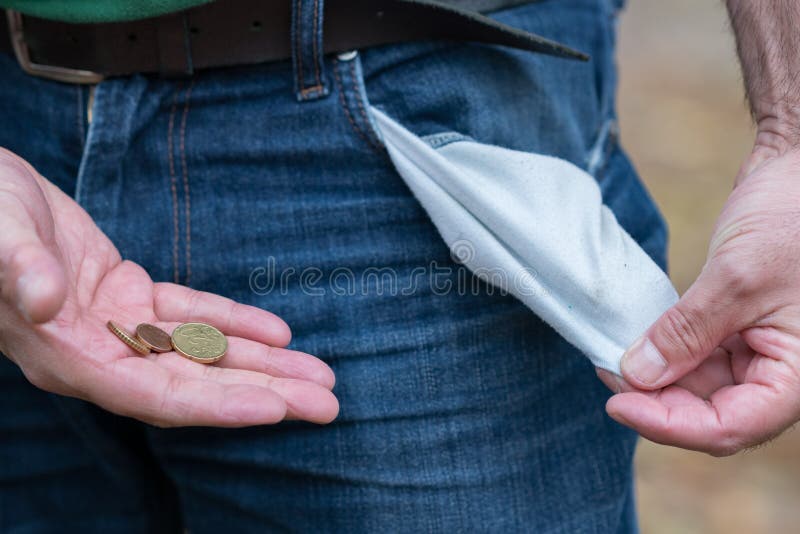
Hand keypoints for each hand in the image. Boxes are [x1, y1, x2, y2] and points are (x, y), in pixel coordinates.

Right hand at [0, 148, 337, 426]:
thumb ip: (20, 270)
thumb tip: (45, 301)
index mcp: (68, 354)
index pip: (155, 395)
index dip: (216, 404)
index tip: (275, 408)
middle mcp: (100, 352)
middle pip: (196, 386)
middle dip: (264, 394)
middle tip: (327, 404)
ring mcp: (118, 327)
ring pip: (203, 354)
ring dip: (263, 364)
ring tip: (319, 375)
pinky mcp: (130, 296)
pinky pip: (192, 315)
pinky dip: (233, 323)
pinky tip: (277, 332)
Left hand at [597, 139, 799, 455]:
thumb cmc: (793, 219)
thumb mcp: (736, 278)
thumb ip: (687, 333)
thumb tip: (637, 375)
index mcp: (798, 375)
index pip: (728, 427)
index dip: (667, 424)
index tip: (616, 403)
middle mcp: (781, 372)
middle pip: (710, 411)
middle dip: (655, 398)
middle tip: (606, 373)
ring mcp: (760, 350)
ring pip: (700, 387)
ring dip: (655, 377)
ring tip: (612, 357)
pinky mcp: (740, 329)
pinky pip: (699, 356)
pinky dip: (666, 353)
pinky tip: (636, 343)